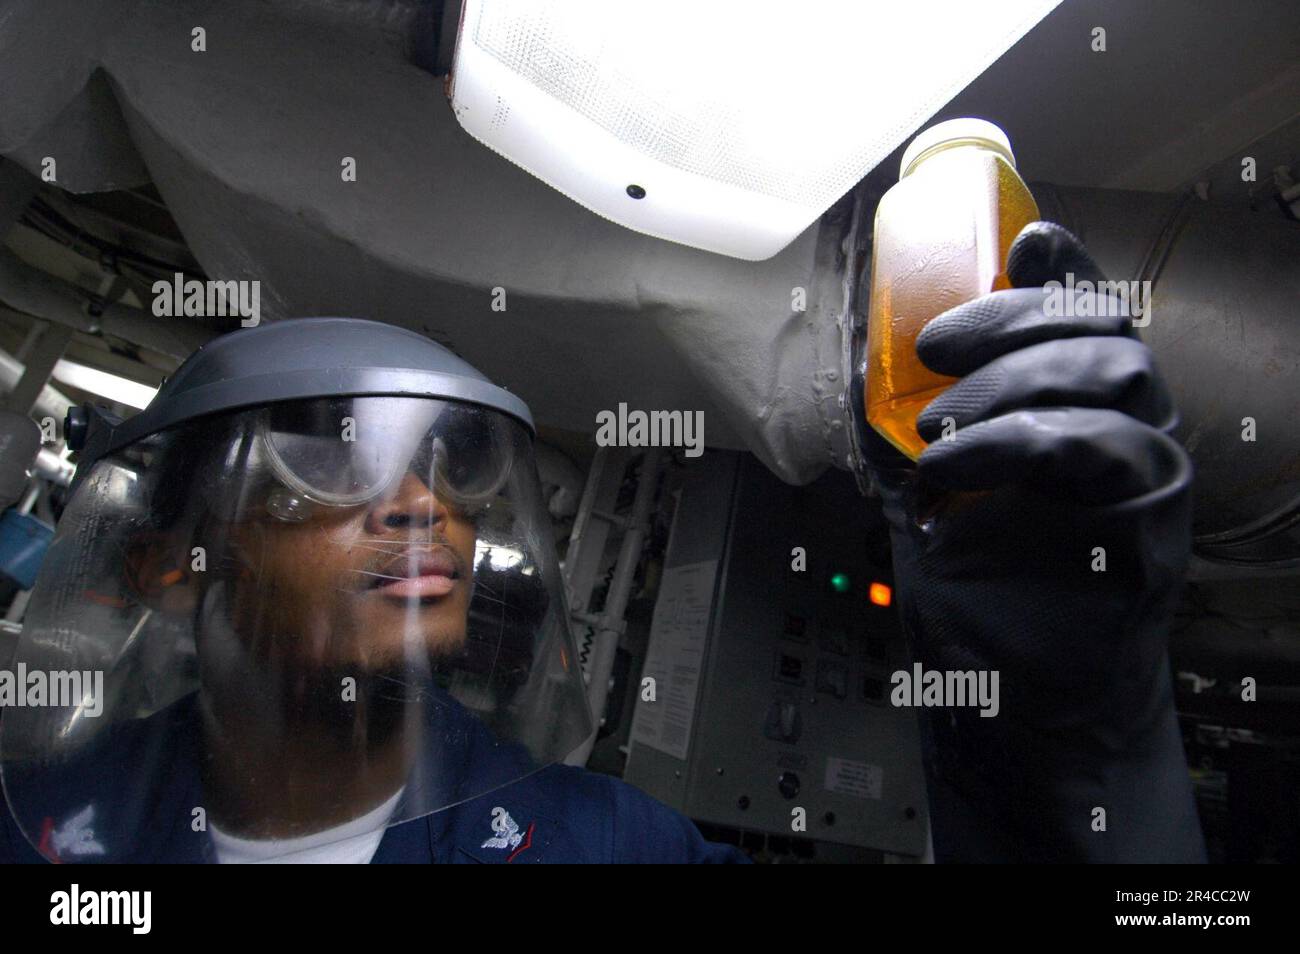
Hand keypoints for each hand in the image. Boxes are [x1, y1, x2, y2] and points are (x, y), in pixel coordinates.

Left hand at [861, 222, 1203, 861]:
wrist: (1023, 702)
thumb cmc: (988, 601)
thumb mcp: (934, 500)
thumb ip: (917, 439)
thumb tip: (866, 383)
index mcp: (1085, 416)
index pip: (1092, 318)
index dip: (1064, 270)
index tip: (1022, 241)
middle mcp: (1131, 435)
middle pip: (1105, 331)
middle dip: (1014, 320)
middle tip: (935, 347)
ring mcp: (1150, 479)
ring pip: (1116, 375)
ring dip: (1014, 380)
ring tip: (941, 422)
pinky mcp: (1150, 527)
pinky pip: (1102, 451)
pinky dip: (1017, 443)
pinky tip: (955, 468)